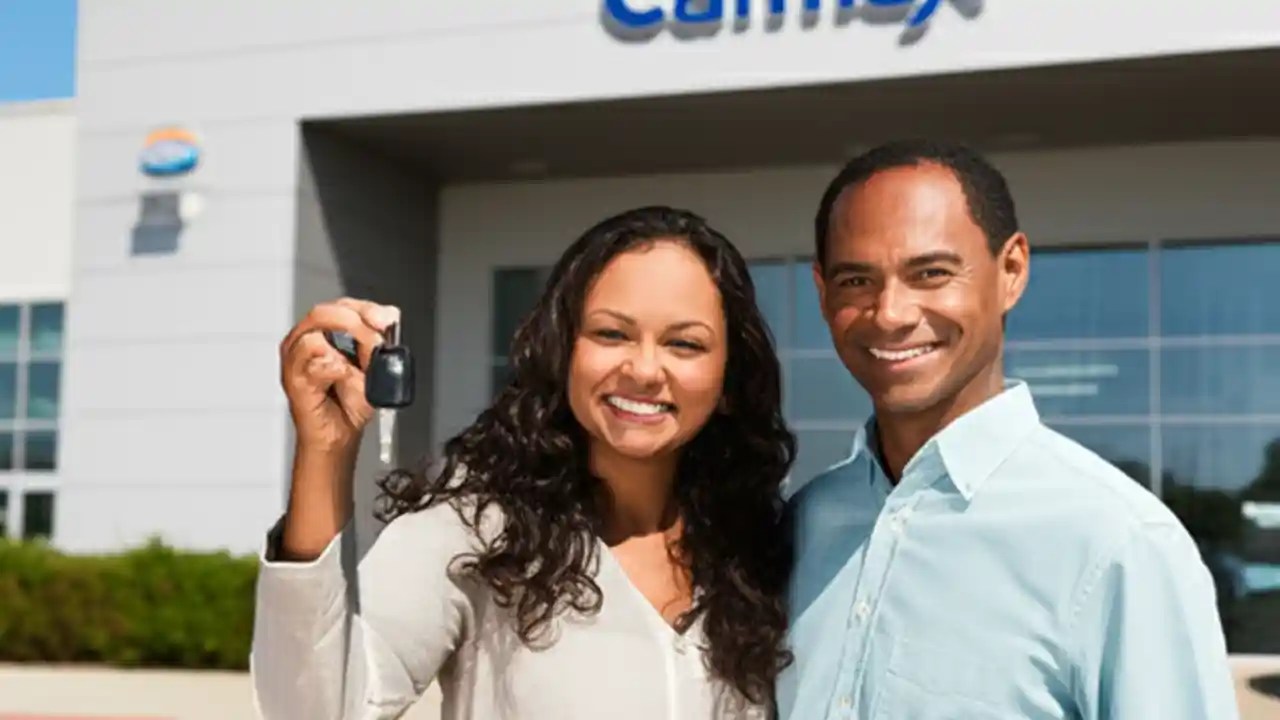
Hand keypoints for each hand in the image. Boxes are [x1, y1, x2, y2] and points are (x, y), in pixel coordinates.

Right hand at [279, 298, 399, 455]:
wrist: (340, 437)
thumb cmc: (349, 403)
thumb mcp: (373, 366)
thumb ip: (378, 339)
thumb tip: (389, 315)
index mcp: (323, 333)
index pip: (341, 306)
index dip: (366, 308)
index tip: (386, 320)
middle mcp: (304, 342)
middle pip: (323, 313)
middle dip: (356, 322)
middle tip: (376, 341)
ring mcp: (296, 362)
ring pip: (314, 335)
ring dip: (344, 350)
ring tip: (359, 369)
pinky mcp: (295, 382)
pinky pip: (313, 364)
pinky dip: (333, 368)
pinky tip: (343, 377)